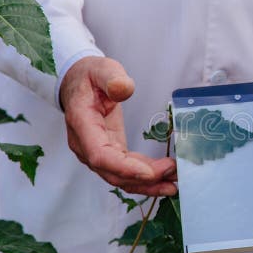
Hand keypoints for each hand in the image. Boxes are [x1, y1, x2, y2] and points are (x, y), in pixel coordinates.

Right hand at [60, 56, 176, 195]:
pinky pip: (126, 171)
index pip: (100, 155)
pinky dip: (145, 177)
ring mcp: (96, 152)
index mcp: (82, 124)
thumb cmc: (89, 76)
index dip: (124, 168)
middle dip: (143, 179)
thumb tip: (124, 89)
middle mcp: (85, 145)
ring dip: (147, 184)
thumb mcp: (101, 69)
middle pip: (112, 172)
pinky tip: (166, 177)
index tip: (150, 172)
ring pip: (120, 177)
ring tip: (174, 184)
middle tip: (172, 175)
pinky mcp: (109, 152)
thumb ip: (112, 78)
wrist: (77, 82)